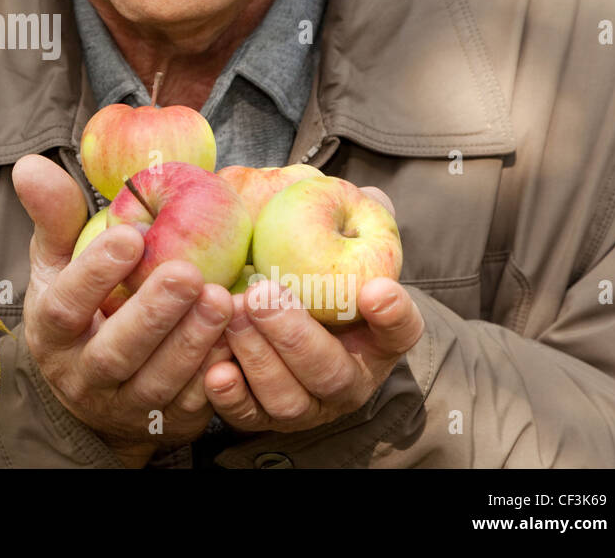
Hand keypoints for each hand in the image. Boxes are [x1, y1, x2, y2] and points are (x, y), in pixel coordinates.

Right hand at [13, 154, 234, 467]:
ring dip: (192, 343)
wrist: (97, 395)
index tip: (129, 234)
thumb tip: (30, 164)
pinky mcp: (170, 423)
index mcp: (53, 333)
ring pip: (158, 384)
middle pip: (114, 353)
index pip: (64, 307)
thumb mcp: (58, 265)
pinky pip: (196, 404)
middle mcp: (83, 375)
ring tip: (223, 299)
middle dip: (152, 315)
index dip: (94, 274)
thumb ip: (54, 218)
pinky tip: (240, 338)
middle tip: (189, 274)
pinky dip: (218, 375)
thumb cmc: (81, 310)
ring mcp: (127, 405)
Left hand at [203, 188, 424, 433]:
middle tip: (262, 294)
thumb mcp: (329, 249)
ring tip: (231, 316)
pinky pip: (247, 416)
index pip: (400, 330)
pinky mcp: (260, 417)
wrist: (260, 325)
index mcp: (374, 338)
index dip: (394, 315)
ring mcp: (305, 405)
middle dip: (296, 334)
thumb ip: (350, 224)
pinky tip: (214, 368)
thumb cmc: (304, 278)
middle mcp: (346, 379)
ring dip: (259, 357)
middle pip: (331, 371)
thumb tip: (370, 197)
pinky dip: (231, 395)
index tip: (376, 290)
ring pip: (289, 398)